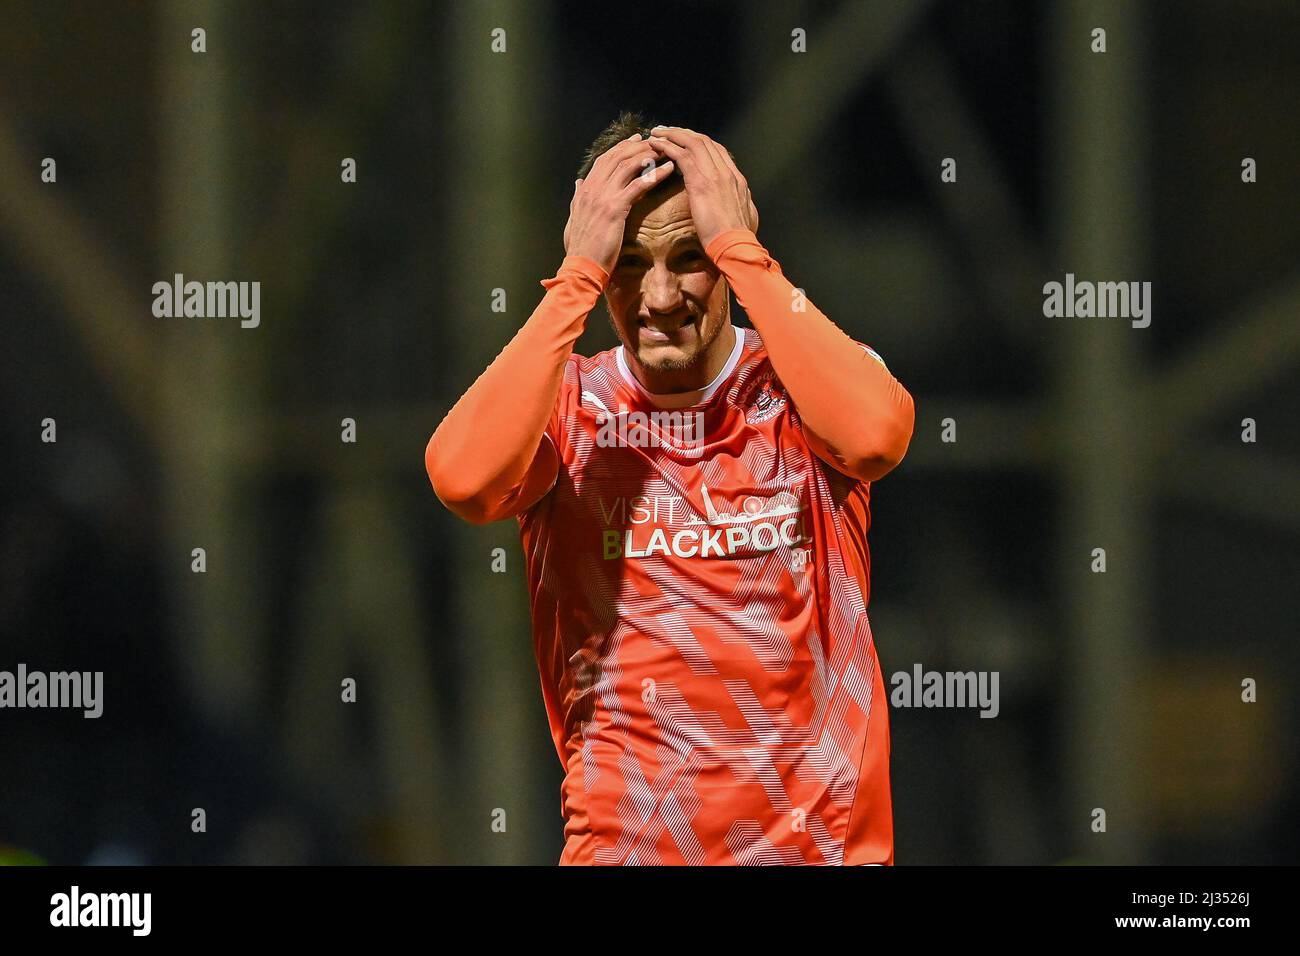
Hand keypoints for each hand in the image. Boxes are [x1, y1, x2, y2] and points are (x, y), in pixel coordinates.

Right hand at [563, 134, 675, 274]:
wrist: (581, 266)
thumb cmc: (581, 247)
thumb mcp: (574, 217)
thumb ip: (577, 198)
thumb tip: (578, 183)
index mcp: (585, 189)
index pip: (604, 160)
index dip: (621, 148)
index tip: (636, 141)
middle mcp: (592, 188)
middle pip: (617, 157)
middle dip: (638, 146)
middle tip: (656, 141)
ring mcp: (602, 197)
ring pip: (627, 166)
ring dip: (648, 155)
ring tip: (665, 151)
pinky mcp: (614, 208)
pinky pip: (638, 185)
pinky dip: (654, 175)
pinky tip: (667, 170)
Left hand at [645, 126, 758, 248]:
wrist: (735, 246)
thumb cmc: (737, 240)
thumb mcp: (747, 217)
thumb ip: (742, 204)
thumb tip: (742, 202)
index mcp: (737, 179)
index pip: (718, 150)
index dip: (700, 142)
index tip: (686, 140)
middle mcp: (727, 171)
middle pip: (704, 141)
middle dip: (684, 133)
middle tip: (667, 130)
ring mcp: (715, 174)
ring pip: (693, 143)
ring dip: (673, 135)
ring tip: (657, 133)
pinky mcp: (701, 182)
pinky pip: (682, 155)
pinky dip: (668, 147)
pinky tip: (656, 145)